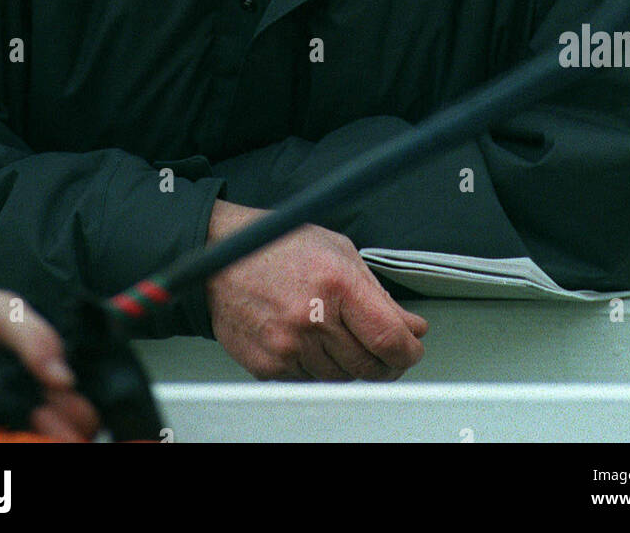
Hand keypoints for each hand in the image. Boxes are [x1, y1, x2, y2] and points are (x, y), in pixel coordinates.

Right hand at [205, 200, 428, 380]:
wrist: (218, 257)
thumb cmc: (278, 245)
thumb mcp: (338, 251)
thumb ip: (378, 293)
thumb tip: (411, 326)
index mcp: (336, 283)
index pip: (389, 338)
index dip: (409, 351)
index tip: (411, 348)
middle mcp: (312, 318)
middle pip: (369, 366)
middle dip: (385, 361)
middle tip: (383, 348)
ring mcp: (288, 346)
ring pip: (342, 379)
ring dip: (350, 364)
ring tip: (337, 335)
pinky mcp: (268, 366)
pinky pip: (311, 383)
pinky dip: (319, 369)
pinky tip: (312, 342)